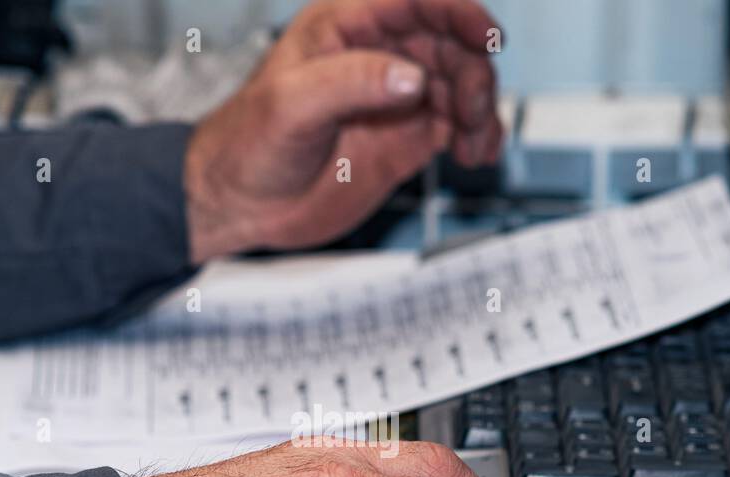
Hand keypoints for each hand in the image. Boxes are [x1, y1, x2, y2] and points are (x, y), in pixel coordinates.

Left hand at [185, 0, 503, 262]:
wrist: (241, 204)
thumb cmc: (247, 145)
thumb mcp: (290, 105)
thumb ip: (351, 82)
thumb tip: (411, 76)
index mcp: (346, 25)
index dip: (458, 11)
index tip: (487, 38)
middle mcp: (378, 53)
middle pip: (451, 42)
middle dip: (473, 74)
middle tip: (469, 114)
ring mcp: (396, 95)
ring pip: (462, 84)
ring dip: (480, 110)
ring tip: (473, 145)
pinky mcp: (407, 135)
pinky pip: (457, 124)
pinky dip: (477, 136)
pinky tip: (475, 155)